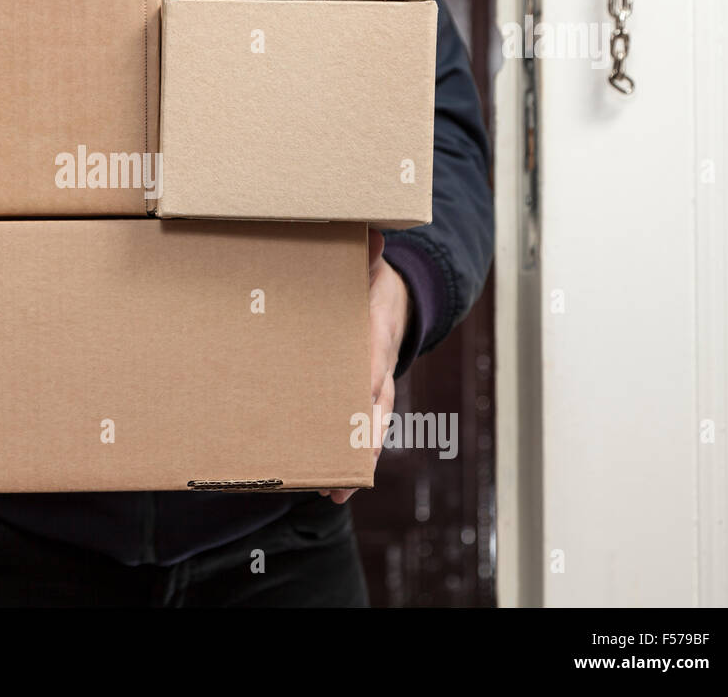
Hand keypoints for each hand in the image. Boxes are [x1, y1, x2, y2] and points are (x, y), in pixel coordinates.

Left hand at [324, 229, 407, 503]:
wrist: (397, 299)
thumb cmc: (371, 282)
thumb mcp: (368, 263)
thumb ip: (367, 253)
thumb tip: (371, 234)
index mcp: (376, 330)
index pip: (374, 355)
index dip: (369, 373)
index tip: (362, 391)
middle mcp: (379, 365)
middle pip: (376, 405)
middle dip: (365, 435)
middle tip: (352, 464)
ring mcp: (373, 387)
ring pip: (368, 427)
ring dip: (355, 459)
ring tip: (336, 492)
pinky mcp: (361, 399)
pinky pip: (356, 430)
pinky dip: (348, 458)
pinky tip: (330, 487)